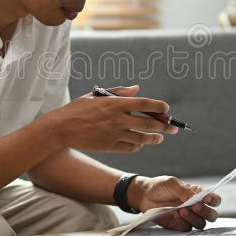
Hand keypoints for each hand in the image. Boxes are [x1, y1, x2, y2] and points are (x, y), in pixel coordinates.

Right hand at [35, 85, 178, 152]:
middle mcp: (118, 119)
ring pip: (142, 138)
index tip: (166, 109)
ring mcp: (114, 134)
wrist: (61, 129)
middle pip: (149, 123)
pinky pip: (131, 147)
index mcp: (115, 103)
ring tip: (160, 138)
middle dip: (164, 126)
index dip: (158, 107)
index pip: (144, 104)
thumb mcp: (97, 95)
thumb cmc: (78, 109)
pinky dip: (138, 145)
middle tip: (173, 128)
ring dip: (154, 138)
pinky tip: (141, 143)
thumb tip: (137, 89)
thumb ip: (119, 92)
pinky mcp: (110, 147)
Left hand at [129, 176, 220, 230]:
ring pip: (201, 224)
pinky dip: (184, 223)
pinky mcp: (179, 225)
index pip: (213, 199)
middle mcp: (195, 207)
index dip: (214, 200)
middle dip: (206, 212)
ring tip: (182, 210)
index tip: (207, 199)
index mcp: (197, 194)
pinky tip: (176, 215)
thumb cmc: (160, 187)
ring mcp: (188, 217)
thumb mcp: (172, 183)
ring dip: (194, 218)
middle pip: (211, 215)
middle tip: (195, 206)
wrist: (144, 196)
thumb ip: (184, 190)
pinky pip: (187, 228)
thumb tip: (195, 198)